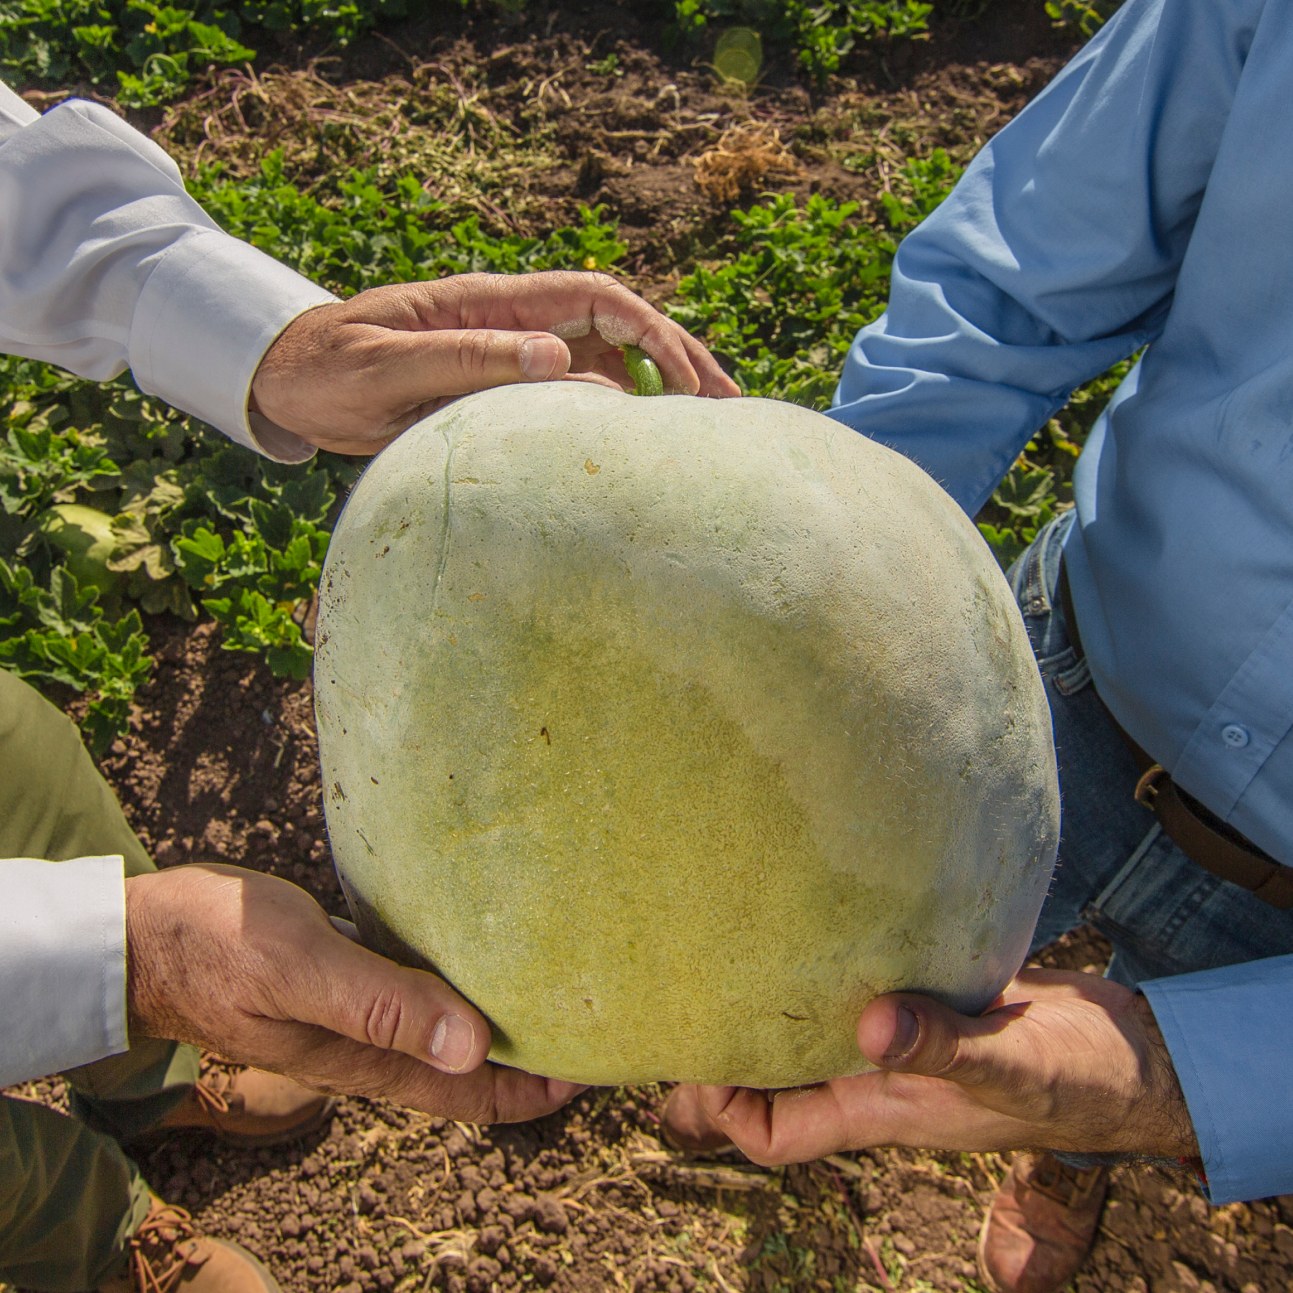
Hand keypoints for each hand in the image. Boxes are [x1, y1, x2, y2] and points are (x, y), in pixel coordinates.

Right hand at [126, 863, 582, 1123]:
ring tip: (549, 993)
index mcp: (365, 1058)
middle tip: (590, 1030)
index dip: (531, 1090)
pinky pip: (411, 991)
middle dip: (527, 1060)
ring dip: (493, 1021)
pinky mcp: (342, 975)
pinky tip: (476, 952)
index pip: (467, 1090)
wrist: (147, 936)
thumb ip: (383, 1008)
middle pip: (463, 1068)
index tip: (593, 1071)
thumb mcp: (303, 972)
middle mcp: (367, 1045)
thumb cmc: (219, 948)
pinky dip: (451, 983)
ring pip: (440, 1030)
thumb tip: (473, 1045)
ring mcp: (353, 1013)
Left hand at [249, 271, 740, 454]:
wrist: (291, 383)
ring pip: (603, 366)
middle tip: (728, 406)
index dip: (651, 331)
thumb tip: (558, 357)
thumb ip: (467, 358)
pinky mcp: (499, 394)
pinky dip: (609, 421)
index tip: (685, 380)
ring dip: (654, 393)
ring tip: (699, 436)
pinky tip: (631, 454)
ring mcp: (511, 359)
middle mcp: (514, 326)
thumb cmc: (330, 366)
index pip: (596, 300)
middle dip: (677, 359)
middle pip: (618, 329)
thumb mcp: (389, 364)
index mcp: (493, 304)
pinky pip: (568, 402)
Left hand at [664, 970, 1197, 1164]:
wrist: (1134, 1055)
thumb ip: (941, 1049)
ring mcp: (899, 1038)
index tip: (691, 1055)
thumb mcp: (1008, 1066)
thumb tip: (869, 1028)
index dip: (725, 1108)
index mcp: (880, 1108)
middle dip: (730, 1046)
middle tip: (690, 980)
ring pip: (813, 1029)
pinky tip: (814, 916)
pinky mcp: (923, 998)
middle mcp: (877, 1076)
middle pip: (777, 1076)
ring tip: (732, 941)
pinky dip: (829, 963)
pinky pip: (857, 988)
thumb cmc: (1076, 1078)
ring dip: (775, 998)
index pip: (776, 1132)